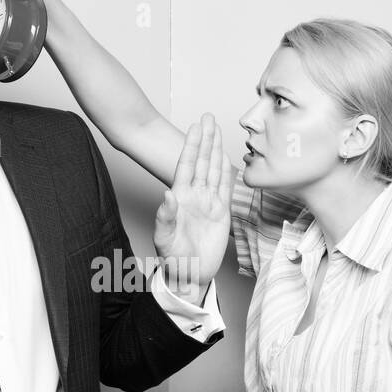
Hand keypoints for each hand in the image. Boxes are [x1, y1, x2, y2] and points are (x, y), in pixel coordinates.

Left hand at [153, 114, 233, 301]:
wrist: (189, 275)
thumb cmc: (173, 259)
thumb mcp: (164, 239)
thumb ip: (165, 216)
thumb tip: (167, 194)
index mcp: (180, 198)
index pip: (187, 165)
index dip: (191, 146)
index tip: (196, 127)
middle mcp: (194, 196)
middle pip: (202, 161)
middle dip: (205, 139)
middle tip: (209, 117)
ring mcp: (208, 202)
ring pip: (214, 170)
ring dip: (216, 150)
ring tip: (218, 129)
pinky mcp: (221, 212)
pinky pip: (225, 188)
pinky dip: (227, 171)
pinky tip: (227, 157)